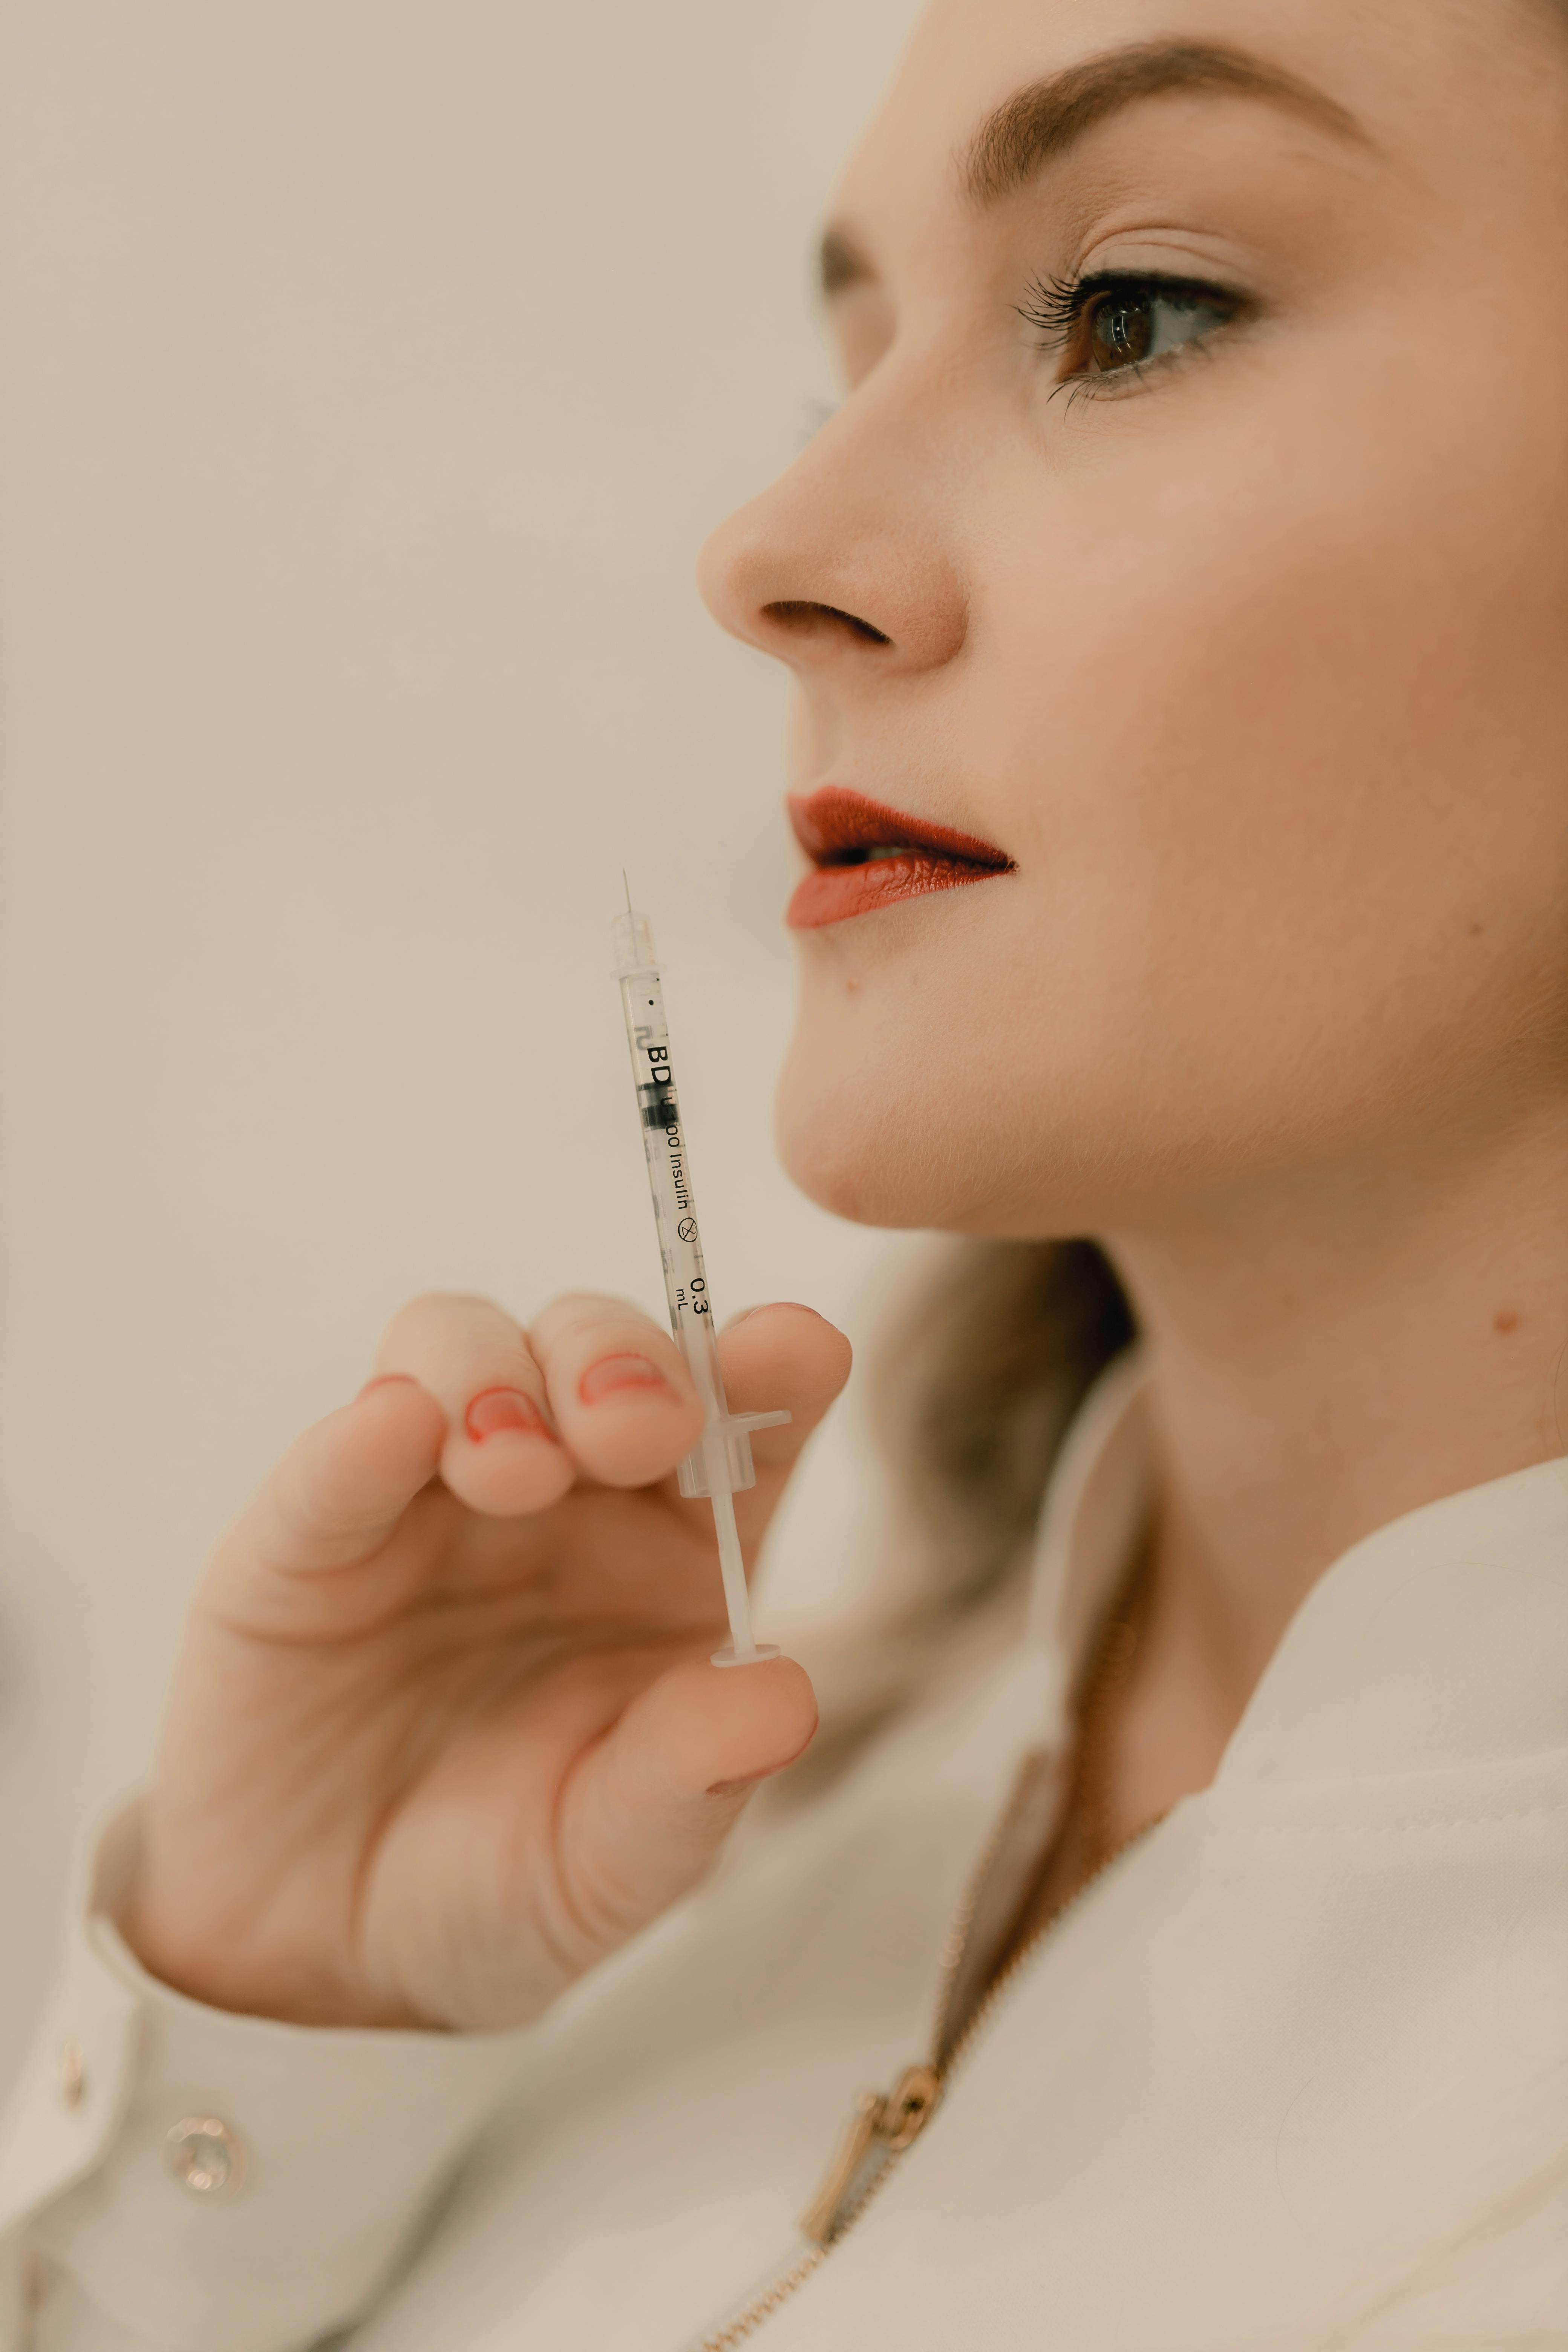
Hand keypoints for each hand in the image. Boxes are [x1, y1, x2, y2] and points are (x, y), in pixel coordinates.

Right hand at [122, 1290, 848, 2030]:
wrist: (332, 1952)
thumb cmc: (507, 1881)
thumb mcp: (614, 1864)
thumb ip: (692, 1779)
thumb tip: (783, 1695)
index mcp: (681, 1551)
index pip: (747, 1422)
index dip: (775, 1366)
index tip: (794, 1348)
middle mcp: (568, 1493)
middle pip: (602, 1352)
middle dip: (624, 1360)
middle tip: (635, 1431)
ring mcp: (431, 1493)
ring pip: (464, 1346)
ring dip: (499, 1376)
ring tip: (514, 1467)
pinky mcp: (311, 1532)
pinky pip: (338, 1450)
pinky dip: (367, 1428)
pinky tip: (393, 1429)